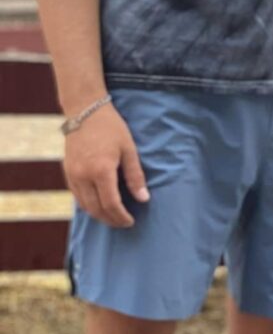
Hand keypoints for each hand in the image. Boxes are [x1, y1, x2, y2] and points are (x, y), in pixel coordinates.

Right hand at [63, 102, 148, 228]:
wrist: (84, 110)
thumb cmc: (111, 128)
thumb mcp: (129, 150)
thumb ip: (135, 176)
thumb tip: (143, 199)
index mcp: (101, 170)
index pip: (111, 204)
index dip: (121, 217)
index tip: (130, 221)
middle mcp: (83, 175)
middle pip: (96, 209)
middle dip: (110, 220)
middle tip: (123, 223)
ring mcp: (73, 174)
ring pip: (84, 205)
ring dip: (98, 215)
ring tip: (113, 217)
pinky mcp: (67, 171)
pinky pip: (77, 195)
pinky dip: (88, 205)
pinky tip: (99, 205)